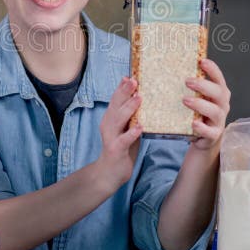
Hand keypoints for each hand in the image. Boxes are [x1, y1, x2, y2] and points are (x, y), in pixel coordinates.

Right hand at [95, 76, 143, 190]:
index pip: (116, 99)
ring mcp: (111, 137)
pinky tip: (140, 127)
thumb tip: (141, 97)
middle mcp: (108, 124)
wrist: (109, 173)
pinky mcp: (115, 149)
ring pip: (119, 119)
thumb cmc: (121, 148)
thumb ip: (131, 115)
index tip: (131, 75)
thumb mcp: (126, 128)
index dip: (122, 87)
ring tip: (139, 98)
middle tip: (134, 80)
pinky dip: (132, 133)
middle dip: (124, 92)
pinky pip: (124, 140)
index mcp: (111, 118)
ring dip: (129, 108)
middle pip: (116, 105)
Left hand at [183, 58, 230, 150]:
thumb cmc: (197, 112)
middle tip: (187, 81)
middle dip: (204, 85)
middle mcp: (222, 105)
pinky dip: (202, 127)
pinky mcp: (214, 135)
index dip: (213, 69)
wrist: (202, 137)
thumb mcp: (196, 97)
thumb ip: (190, 86)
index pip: (219, 78)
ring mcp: (219, 121)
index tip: (202, 61)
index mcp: (219, 93)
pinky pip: (210, 132)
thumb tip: (166, 69)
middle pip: (219, 93)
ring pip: (215, 112)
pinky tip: (193, 122)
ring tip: (185, 100)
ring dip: (201, 104)